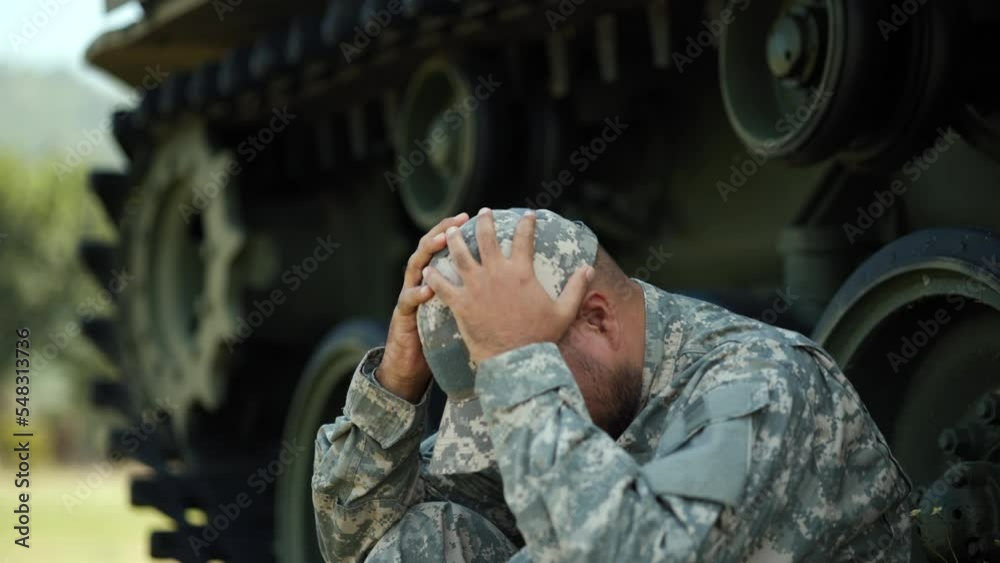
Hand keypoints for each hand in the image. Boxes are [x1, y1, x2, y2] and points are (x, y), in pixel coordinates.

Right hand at [380, 212, 469, 401]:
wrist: (411, 366)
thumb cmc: (440, 341)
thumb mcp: (459, 314)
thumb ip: (475, 300)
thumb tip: (507, 291)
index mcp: (438, 280)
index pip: (448, 248)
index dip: (458, 231)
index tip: (475, 217)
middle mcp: (422, 281)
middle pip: (430, 247)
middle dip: (443, 230)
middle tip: (459, 220)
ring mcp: (410, 296)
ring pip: (416, 266)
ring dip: (428, 252)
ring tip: (441, 242)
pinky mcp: (403, 316)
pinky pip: (407, 301)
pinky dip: (416, 294)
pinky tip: (426, 290)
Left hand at [423, 208, 593, 363]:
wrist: (516, 360)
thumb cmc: (541, 337)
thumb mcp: (565, 311)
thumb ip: (577, 287)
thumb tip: (589, 268)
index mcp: (522, 272)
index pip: (524, 239)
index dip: (526, 224)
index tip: (527, 214)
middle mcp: (496, 274)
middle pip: (486, 238)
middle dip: (484, 221)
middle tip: (482, 212)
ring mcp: (476, 287)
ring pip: (460, 255)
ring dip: (454, 240)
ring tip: (451, 231)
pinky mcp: (460, 304)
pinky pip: (442, 286)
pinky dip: (434, 277)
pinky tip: (428, 269)